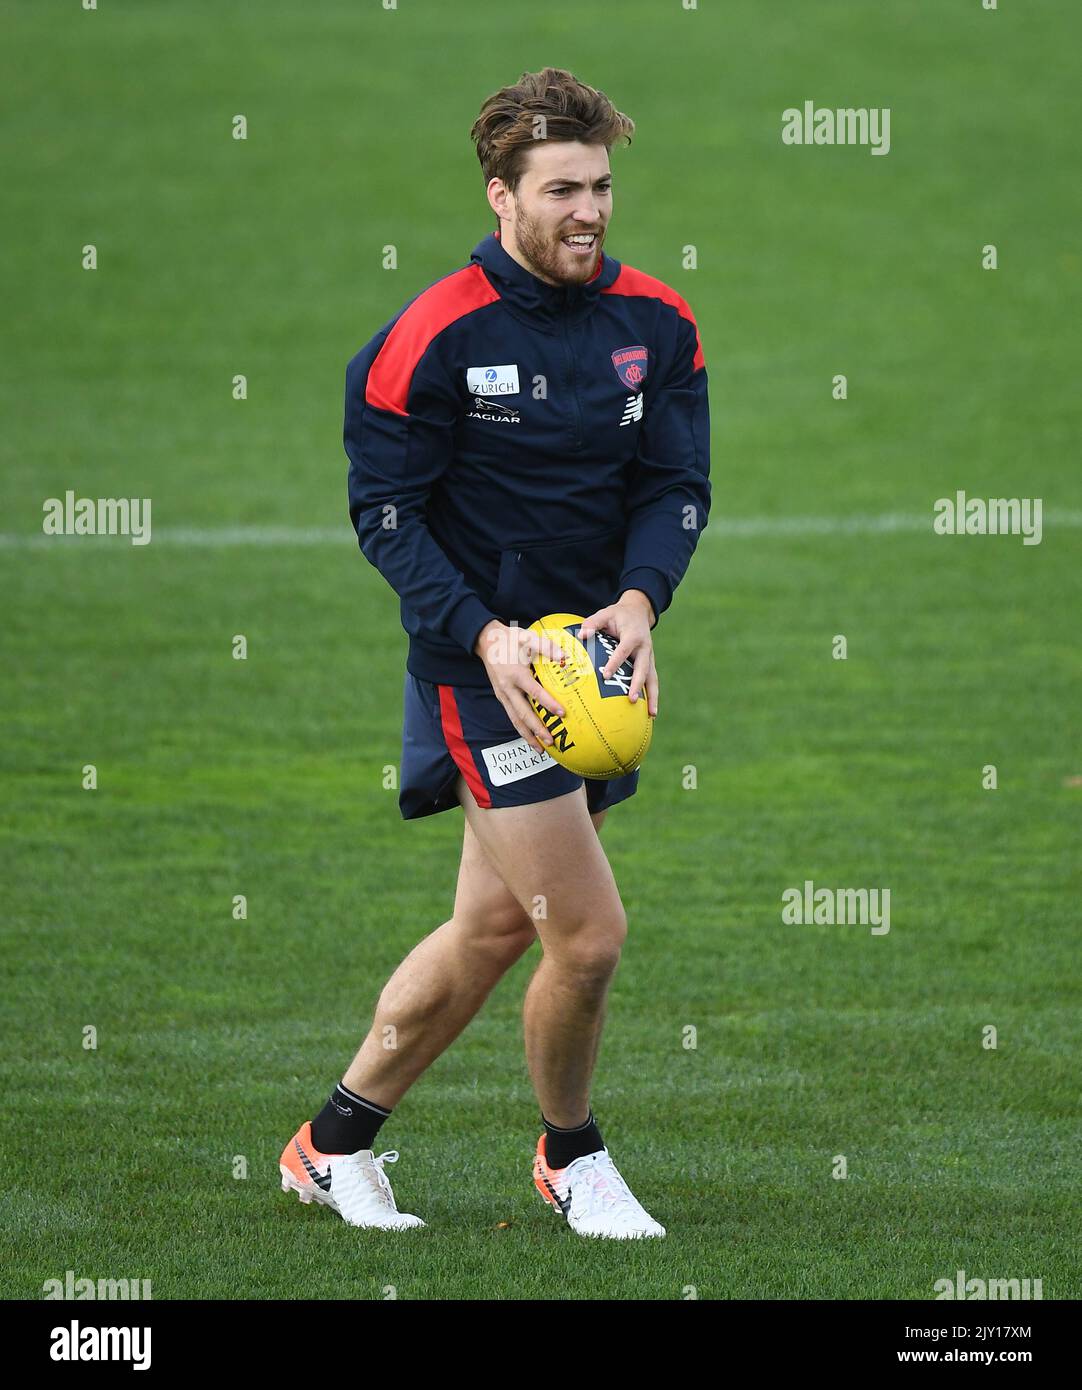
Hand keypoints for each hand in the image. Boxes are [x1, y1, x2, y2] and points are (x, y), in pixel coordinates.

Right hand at [474, 621, 569, 753]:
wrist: (487, 642)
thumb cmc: (511, 639)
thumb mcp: (528, 638)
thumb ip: (546, 648)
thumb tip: (564, 659)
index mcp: (516, 674)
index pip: (534, 692)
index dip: (548, 703)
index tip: (562, 713)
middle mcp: (507, 688)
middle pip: (522, 714)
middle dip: (537, 729)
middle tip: (551, 741)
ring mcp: (502, 695)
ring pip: (515, 720)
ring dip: (528, 735)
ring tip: (541, 749)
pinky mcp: (501, 697)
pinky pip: (512, 716)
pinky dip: (521, 729)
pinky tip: (531, 737)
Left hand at [578, 591, 657, 716]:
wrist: (639, 611)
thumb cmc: (618, 615)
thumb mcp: (605, 613)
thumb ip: (593, 623)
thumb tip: (582, 635)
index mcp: (633, 635)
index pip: (623, 651)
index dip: (615, 663)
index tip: (606, 676)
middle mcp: (644, 648)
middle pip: (643, 668)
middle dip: (637, 684)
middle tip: (631, 699)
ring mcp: (649, 657)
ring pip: (652, 678)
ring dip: (652, 696)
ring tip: (651, 714)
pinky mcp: (649, 663)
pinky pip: (651, 681)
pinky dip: (652, 696)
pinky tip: (650, 713)